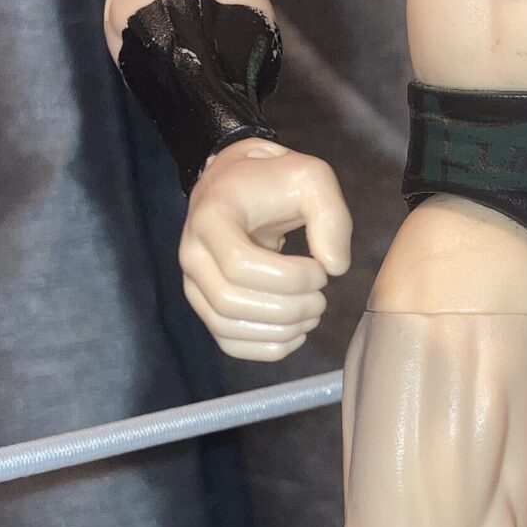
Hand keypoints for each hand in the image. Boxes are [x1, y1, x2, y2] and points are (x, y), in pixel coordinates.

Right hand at [179, 141, 352, 361]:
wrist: (238, 186)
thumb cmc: (275, 182)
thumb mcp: (311, 179)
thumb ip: (332, 217)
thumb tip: (335, 268)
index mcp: (211, 218)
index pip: (239, 264)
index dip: (288, 278)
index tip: (320, 271)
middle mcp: (191, 253)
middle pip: (230, 301)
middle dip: (287, 308)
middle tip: (321, 298)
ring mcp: (193, 283)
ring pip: (227, 328)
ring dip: (278, 331)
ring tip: (312, 315)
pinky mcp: (205, 306)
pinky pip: (228, 342)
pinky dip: (265, 348)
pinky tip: (295, 334)